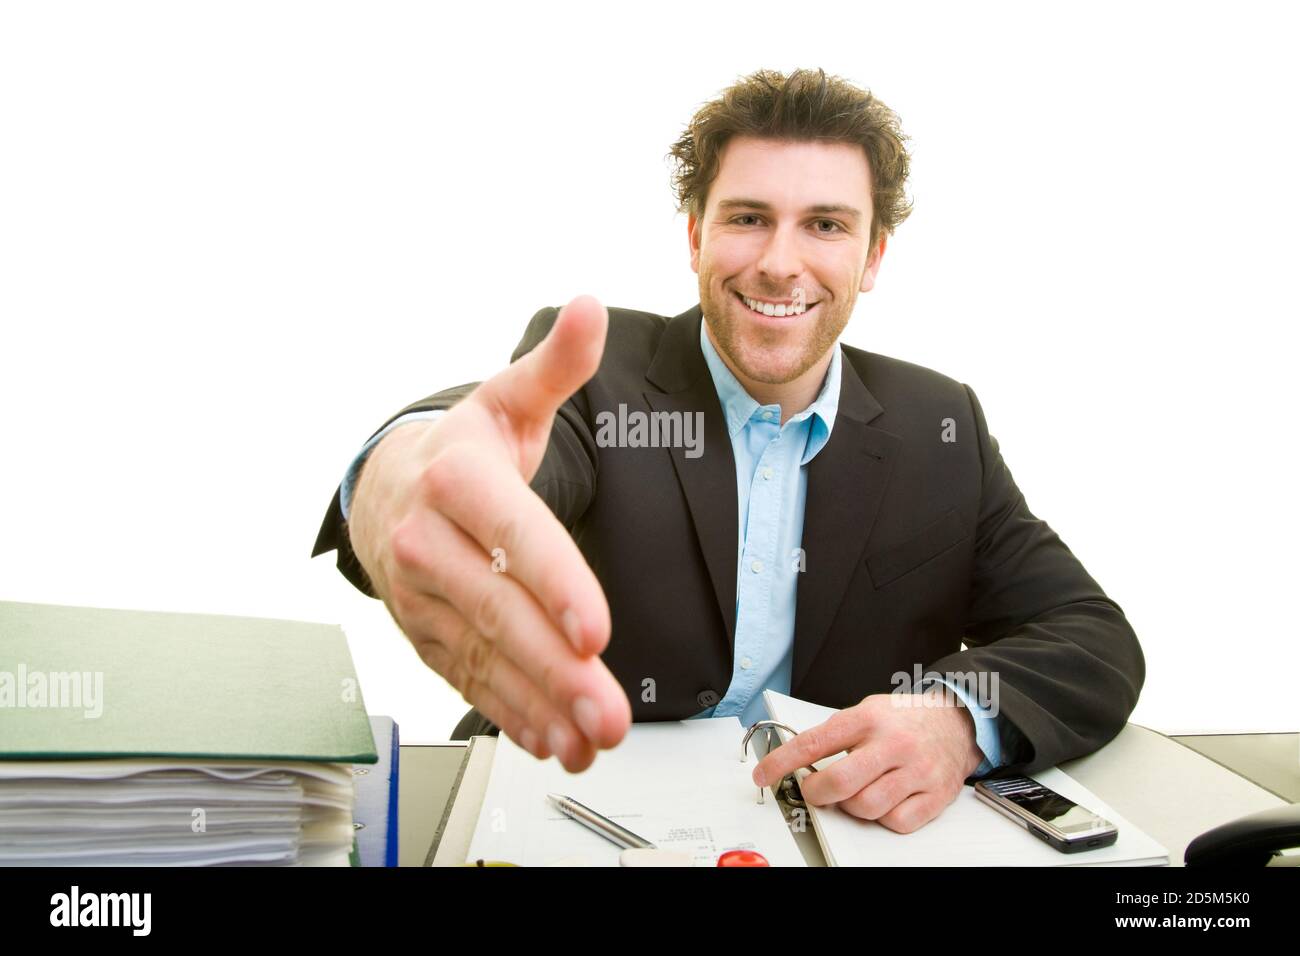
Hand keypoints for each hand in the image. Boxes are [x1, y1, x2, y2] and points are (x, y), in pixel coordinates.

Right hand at [347, 294, 630, 771]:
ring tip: (590, 741)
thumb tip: (593, 307)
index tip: (595, 629)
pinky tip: (553, 741)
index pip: (511, 532)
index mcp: (456, 478)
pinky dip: (511, 714)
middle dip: (555, 669)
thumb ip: (557, 364)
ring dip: (538, 704)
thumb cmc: (460, 448)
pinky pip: (468, 679)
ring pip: (482, 656)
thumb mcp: (506, 400)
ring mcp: (420, 594)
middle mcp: (427, 540)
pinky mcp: (424, 633)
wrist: (381, 489)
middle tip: (608, 712)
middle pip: (496, 609)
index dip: (553, 582)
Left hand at [751, 686, 984, 832]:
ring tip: (855, 793)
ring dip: (851, 807)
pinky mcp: (934, 795)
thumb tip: (796, 760)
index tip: (764, 774)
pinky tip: (883, 801)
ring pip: (866, 807)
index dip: (782, 762)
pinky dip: (883, 819)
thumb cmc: (904, 719)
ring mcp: (916, 771)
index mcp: (868, 718)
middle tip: (814, 790)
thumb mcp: (868, 710)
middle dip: (816, 793)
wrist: (957, 722)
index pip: (814, 743)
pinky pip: (896, 822)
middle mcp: (893, 744)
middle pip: (839, 783)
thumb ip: (836, 734)